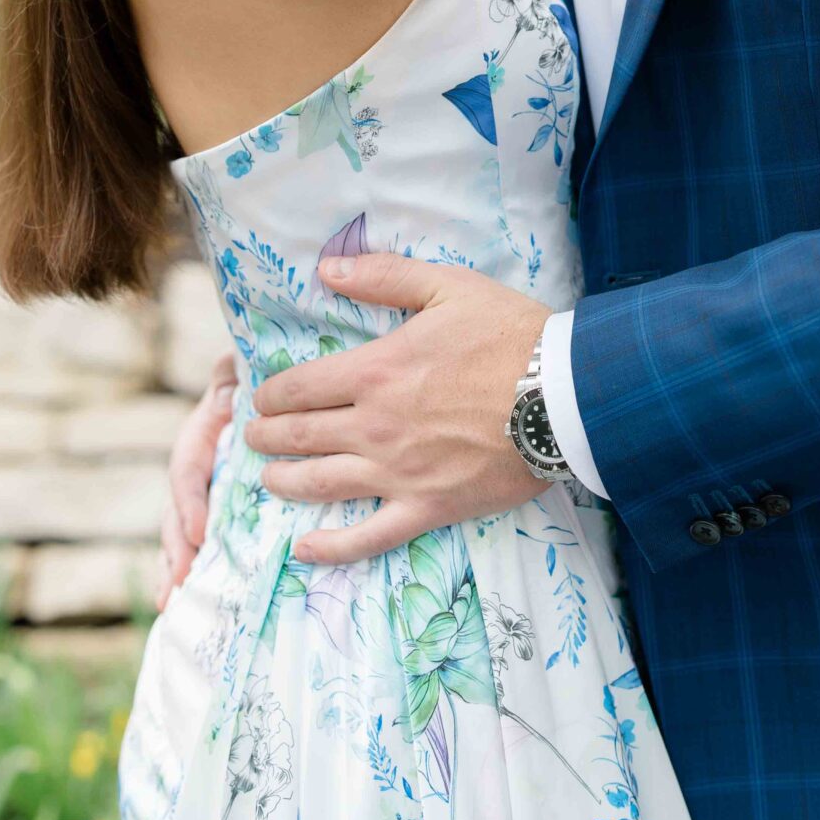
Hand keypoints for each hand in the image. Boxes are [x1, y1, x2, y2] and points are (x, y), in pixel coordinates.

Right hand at [155, 352, 236, 608]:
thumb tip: (228, 392)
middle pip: (176, 512)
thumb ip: (231, 376)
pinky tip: (185, 603)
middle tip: (179, 581)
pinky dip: (194, 570)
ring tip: (170, 602)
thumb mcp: (241, 370)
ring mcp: (205, 493)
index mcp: (201, 435)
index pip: (187, 470)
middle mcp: (197, 469)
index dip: (189, 501)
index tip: (198, 531)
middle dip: (175, 548)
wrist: (266, 386)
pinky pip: (205, 542)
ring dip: (174, 567)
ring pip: (181, 534)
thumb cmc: (257, 377)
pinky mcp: (221, 510)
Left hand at [243, 254, 548, 562]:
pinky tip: (303, 549)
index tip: (261, 395)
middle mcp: (375, 426)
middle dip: (267, 435)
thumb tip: (327, 269)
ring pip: (320, 485)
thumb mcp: (449, 287)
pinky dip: (330, 547)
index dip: (270, 393)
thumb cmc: (511, 335)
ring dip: (283, 481)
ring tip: (269, 476)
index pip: (300, 387)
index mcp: (377, 371)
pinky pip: (368, 537)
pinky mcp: (427, 508)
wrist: (566, 396)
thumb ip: (384, 277)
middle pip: (300, 436)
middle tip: (253, 434)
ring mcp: (398, 474)